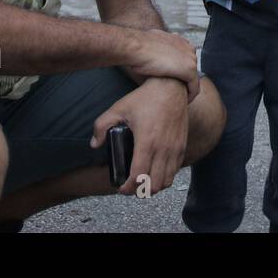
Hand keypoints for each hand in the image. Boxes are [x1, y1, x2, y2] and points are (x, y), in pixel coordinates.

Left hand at [90, 77, 188, 195]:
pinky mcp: (182, 145)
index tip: (121, 188)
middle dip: (140, 191)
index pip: (139, 176)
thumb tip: (94, 144)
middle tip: (131, 187)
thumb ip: (101, 125)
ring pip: (167, 180)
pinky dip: (165, 176)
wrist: (171, 87)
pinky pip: (175, 170)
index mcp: (147, 142)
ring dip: (154, 186)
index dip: (129, 188)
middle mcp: (163, 148)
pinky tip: (156, 172)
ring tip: (143, 182)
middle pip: (155, 184)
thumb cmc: (145, 97)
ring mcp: (175, 148)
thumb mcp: (119, 108)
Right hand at [125, 28, 199, 100]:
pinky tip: (183, 103)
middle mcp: (188, 48)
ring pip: (193, 79)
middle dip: (184, 81)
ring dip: (186, 90)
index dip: (178, 72)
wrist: (135, 47)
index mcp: (179, 41)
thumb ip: (158, 55)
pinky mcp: (189, 70)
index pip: (184, 60)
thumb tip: (153, 66)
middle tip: (176, 94)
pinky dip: (190, 96)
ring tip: (179, 100)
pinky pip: (194, 87)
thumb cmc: (137, 49)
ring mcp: (190, 58)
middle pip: (190, 70)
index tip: (172, 83)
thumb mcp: (151, 49)